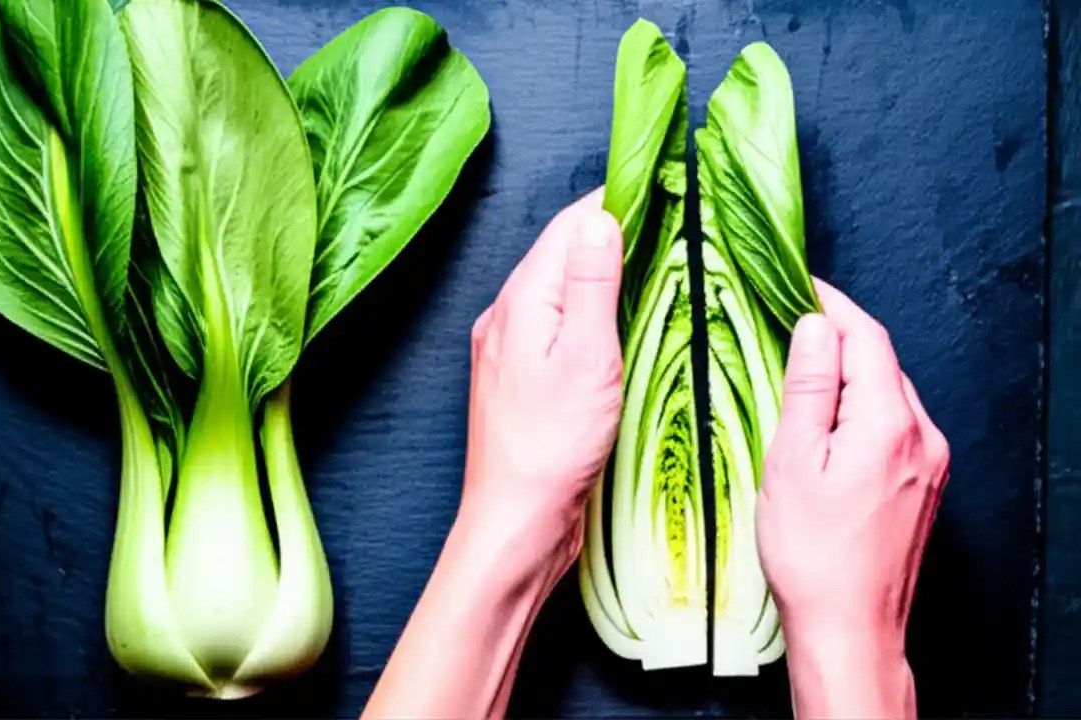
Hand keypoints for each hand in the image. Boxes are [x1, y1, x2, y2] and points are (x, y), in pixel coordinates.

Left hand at [361, 191, 622, 719]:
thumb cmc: (552, 446)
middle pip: (563, 255)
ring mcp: (509, 350)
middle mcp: (506, 318)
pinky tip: (618, 323)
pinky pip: (558, 326)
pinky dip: (591, 312)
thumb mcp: (587, 355)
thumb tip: (601, 218)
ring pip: (561, 292)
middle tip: (668, 219)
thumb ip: (594, 283)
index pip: (569, 228)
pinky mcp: (520, 380)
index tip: (660, 183)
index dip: (615, 200)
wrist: (515, 521)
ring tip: (653, 262)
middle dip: (612, 232)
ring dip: (603, 272)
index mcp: (521, 302)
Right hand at [758, 279, 949, 718]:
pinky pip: (895, 426)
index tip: (798, 287)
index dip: (832, 305)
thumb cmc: (812, 554)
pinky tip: (828, 425)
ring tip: (800, 376)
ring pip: (888, 394)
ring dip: (848, 375)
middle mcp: (922, 437)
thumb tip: (814, 327)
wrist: (850, 626)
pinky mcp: (924, 485)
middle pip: (881, 363)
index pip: (866, 338)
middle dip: (837, 338)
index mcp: (888, 423)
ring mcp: (929, 463)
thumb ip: (807, 387)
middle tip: (788, 327)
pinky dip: (862, 409)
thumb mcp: (792, 460)